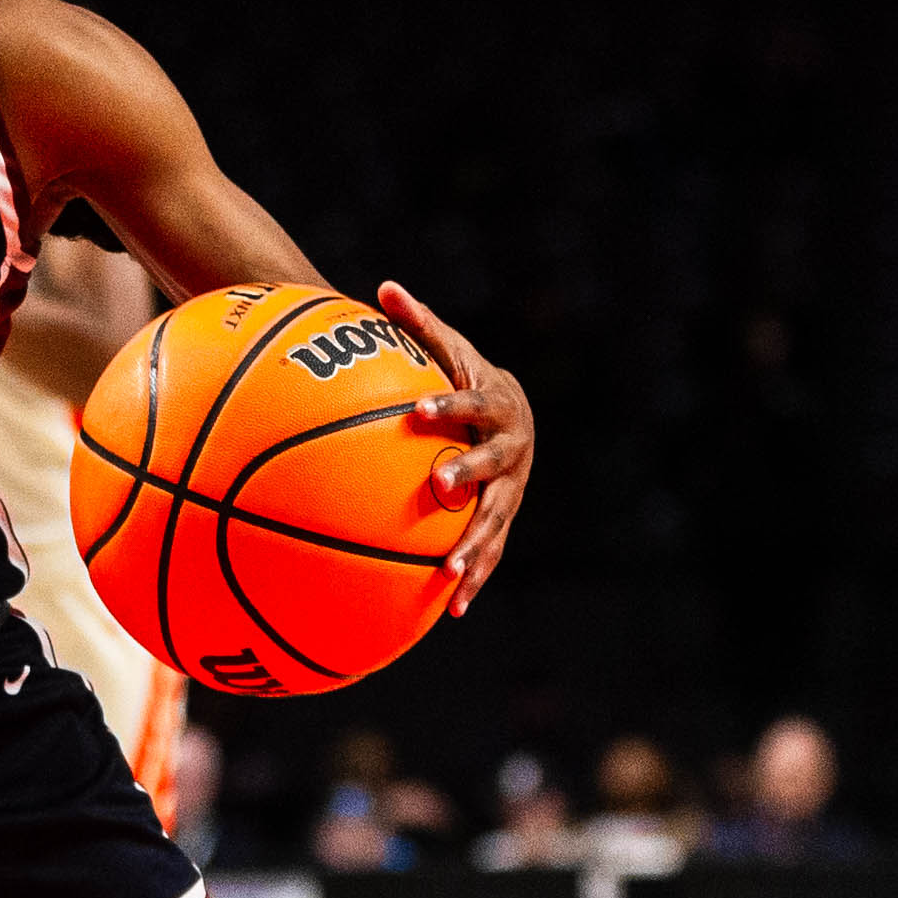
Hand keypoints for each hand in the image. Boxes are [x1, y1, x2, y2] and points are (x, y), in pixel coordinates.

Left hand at [382, 280, 532, 616]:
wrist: (515, 410)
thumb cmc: (464, 375)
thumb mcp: (446, 348)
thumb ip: (416, 322)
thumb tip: (382, 286)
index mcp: (496, 405)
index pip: (471, 401)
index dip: (449, 405)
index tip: (419, 410)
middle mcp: (513, 449)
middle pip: (494, 465)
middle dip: (471, 476)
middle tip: (441, 487)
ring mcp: (513, 488)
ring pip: (497, 520)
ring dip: (476, 547)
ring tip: (450, 573)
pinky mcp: (503, 517)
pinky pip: (490, 551)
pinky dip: (473, 579)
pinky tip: (449, 610)